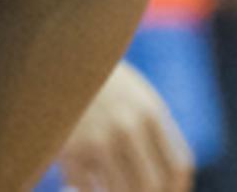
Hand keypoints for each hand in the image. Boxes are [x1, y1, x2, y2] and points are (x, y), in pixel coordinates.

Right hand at [56, 62, 192, 191]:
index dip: (178, 190)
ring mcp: (97, 140)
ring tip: (108, 187)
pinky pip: (85, 190)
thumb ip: (154, 130)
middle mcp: (128, 127)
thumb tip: (172, 179)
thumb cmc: (101, 81)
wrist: (57, 57)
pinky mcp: (68, 150)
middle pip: (152, 185)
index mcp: (150, 112)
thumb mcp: (136, 96)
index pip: (178, 166)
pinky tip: (78, 187)